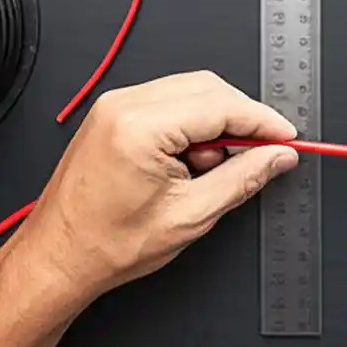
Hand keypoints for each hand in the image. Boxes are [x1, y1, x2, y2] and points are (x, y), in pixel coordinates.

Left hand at [11, 71, 298, 314]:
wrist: (58, 257)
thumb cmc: (106, 244)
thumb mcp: (189, 216)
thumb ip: (241, 178)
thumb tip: (276, 156)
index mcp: (140, 127)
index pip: (221, 105)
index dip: (263, 121)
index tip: (287, 138)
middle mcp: (124, 106)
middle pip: (208, 89)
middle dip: (241, 120)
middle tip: (263, 155)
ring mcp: (115, 106)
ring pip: (190, 92)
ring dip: (216, 124)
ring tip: (213, 171)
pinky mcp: (113, 115)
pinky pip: (168, 103)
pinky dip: (192, 126)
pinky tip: (193, 163)